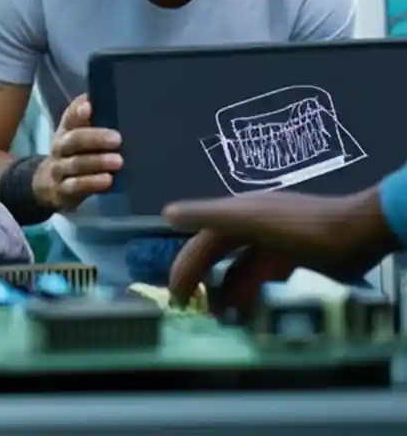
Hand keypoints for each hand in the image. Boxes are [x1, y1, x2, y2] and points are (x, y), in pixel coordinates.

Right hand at [32, 94, 122, 211]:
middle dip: (95, 138)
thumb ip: (92, 121)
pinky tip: (107, 180)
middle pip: (74, 140)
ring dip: (97, 162)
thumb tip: (104, 100)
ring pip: (76, 163)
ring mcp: (59, 169)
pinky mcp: (63, 190)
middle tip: (117, 139)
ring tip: (118, 161)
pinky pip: (76, 186)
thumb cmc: (73, 154)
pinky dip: (91, 183)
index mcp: (66, 130)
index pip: (70, 117)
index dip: (77, 111)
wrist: (46, 184)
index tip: (89, 107)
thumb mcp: (78, 136)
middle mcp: (59, 147)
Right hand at [164, 189, 400, 310]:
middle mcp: (251, 226)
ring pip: (237, 268)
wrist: (361, 231)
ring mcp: (272, 242)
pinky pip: (261, 277)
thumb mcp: (253, 219)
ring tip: (215, 316)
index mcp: (238, 215)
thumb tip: (168, 213)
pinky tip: (245, 311)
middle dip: (200, 280)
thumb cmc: (304, 227)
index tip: (175, 297)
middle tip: (188, 308)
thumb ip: (211, 216)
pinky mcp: (291, 258)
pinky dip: (249, 293)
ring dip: (224, 290)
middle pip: (215, 254)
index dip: (185, 268)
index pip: (201, 243)